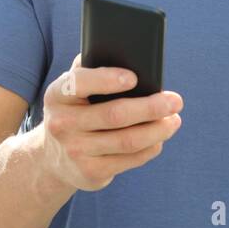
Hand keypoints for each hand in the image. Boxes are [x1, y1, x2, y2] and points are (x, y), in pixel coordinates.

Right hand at [37, 52, 181, 191]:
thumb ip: (90, 68)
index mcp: (57, 94)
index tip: (134, 77)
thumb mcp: (72, 89)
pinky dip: (150, 148)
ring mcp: (75, 151)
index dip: (107, 79)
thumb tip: (127, 54)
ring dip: (158, 130)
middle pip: (115, 115)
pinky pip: (129, 160)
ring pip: (128, 141)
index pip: (80, 83)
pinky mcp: (90, 173)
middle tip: (175, 101)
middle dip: (151, 107)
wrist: (53, 157)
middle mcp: (62, 124)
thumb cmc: (74, 110)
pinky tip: (159, 138)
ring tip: (174, 120)